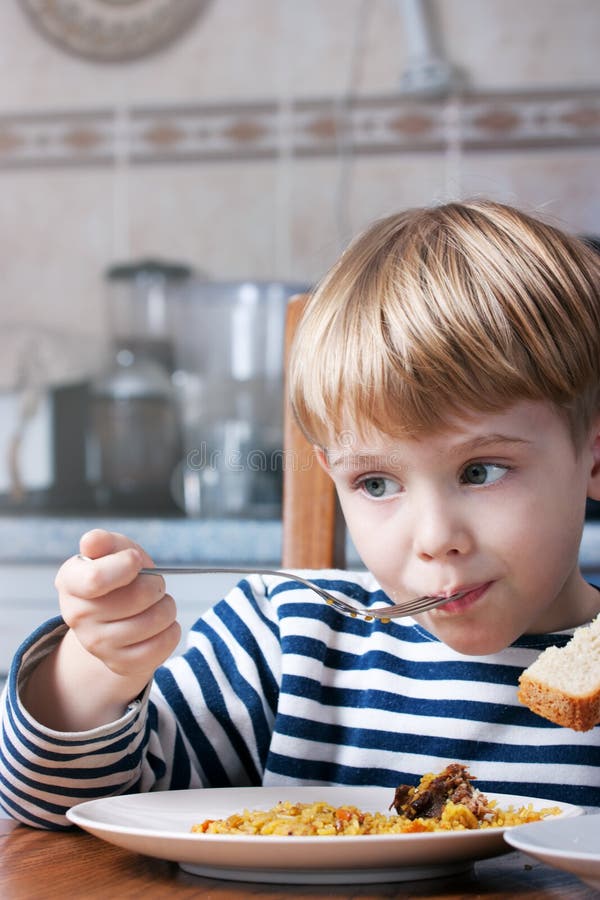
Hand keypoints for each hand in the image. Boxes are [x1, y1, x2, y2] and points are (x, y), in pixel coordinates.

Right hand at [55, 529, 180, 681]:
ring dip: (167, 607)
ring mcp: (96, 644)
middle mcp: (77, 616)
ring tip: (156, 604)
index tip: (136, 560)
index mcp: (71, 581)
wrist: (118, 614)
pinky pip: (161, 646)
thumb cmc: (118, 574)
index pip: (96, 579)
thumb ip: (103, 542)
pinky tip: (161, 625)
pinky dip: (171, 631)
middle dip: (156, 584)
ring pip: (155, 621)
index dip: (126, 565)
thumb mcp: (112, 550)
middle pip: (138, 597)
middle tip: (152, 584)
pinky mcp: (119, 664)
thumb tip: (92, 541)